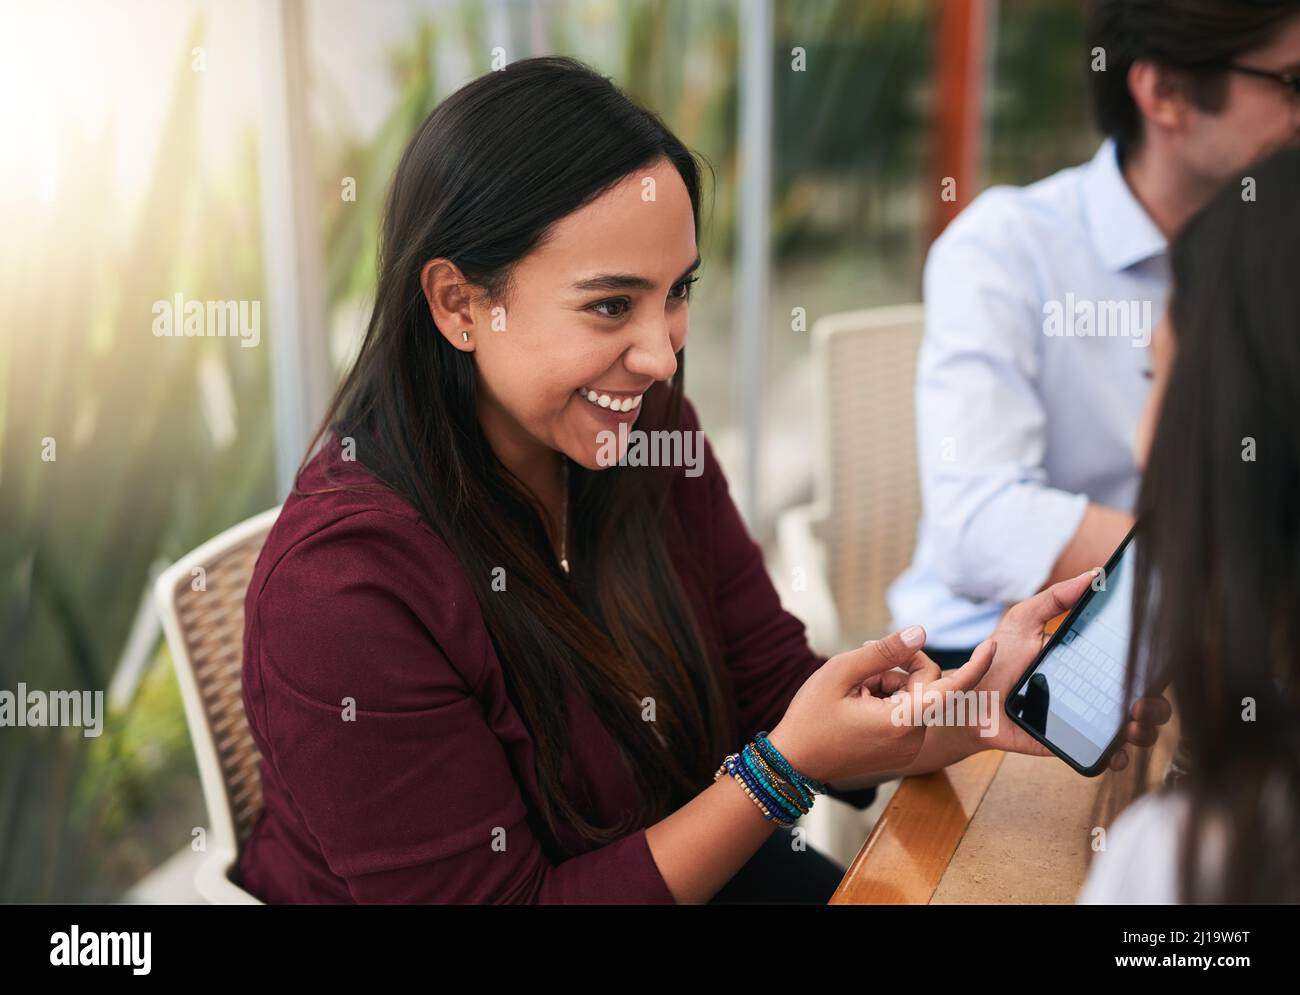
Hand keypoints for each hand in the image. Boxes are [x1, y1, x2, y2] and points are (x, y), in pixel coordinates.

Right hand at [768, 626, 996, 783]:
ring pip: (914, 698)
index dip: (975, 665)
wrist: (792, 762)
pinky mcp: (899, 750)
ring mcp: (907, 747)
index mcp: (901, 720)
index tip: (991, 645)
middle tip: (862, 669)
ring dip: (888, 685)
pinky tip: (857, 704)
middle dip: (897, 669)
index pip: (950, 688)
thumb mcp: (841, 673)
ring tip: (853, 692)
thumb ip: (883, 651)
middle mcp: (912, 737)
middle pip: (926, 685)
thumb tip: (920, 632)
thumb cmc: (811, 717)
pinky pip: (906, 713)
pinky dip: (886, 701)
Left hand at [963, 569, 1172, 769]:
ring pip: (1132, 730)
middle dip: (1157, 705)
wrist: (969, 699)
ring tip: (1134, 723)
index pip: (1131, 663)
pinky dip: (1118, 758)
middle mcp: (1093, 691)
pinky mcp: (1070, 744)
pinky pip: (1102, 756)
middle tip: (1144, 702)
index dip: (1151, 667)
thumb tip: (1094, 574)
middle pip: (1143, 700)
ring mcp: (1085, 720)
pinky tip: (1118, 754)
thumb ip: (1054, 599)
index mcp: (1088, 661)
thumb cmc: (996, 657)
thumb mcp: (1023, 621)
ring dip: (1145, 731)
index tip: (1158, 666)